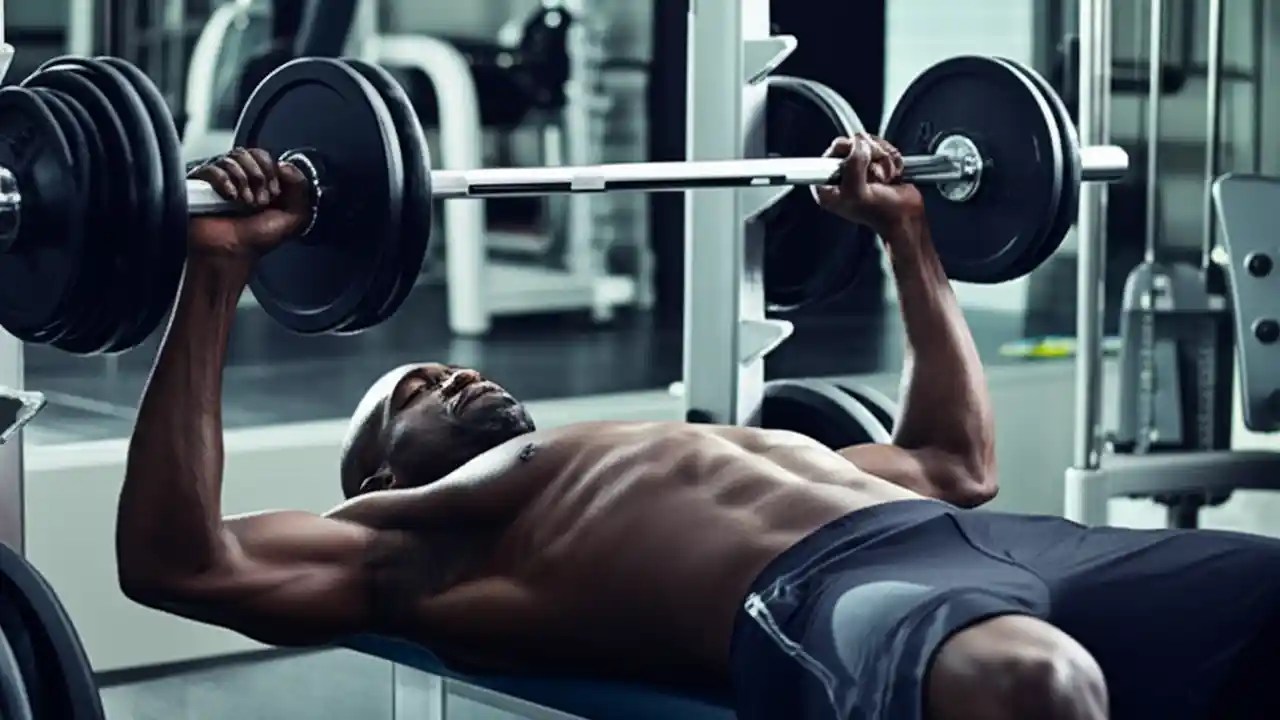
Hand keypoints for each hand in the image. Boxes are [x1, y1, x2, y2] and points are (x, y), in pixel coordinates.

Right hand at [187, 148, 310, 259]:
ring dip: (244, 182)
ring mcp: (219, 180)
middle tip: (260, 201)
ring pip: (231, 159)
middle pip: (248, 153)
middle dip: (258, 177)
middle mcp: (240, 178)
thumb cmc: (257, 239)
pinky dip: (224, 182)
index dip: (271, 171)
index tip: (275, 193)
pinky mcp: (200, 184)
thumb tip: (285, 164)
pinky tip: (230, 198)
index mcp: (261, 182)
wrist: (231, 253)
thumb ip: (301, 188)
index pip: (264, 156)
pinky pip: (212, 168)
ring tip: (245, 203)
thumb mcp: (293, 217)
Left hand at [815, 134, 923, 236]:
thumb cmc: (880, 213)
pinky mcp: (877, 164)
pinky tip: (892, 176)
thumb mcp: (857, 192)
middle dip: (869, 157)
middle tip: (876, 177)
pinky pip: (883, 147)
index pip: (831, 153)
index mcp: (827, 186)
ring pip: (870, 144)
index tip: (859, 165)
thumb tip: (859, 142)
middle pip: (852, 144)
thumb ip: (853, 164)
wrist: (906, 218)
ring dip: (883, 160)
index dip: (848, 154)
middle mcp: (841, 176)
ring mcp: (860, 168)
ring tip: (885, 180)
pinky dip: (891, 160)